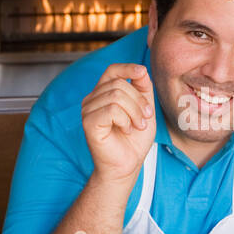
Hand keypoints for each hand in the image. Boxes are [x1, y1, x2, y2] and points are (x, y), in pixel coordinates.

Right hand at [81, 63, 155, 183]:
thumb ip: (143, 89)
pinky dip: (125, 120)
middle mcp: (92, 99)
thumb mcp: (144, 109)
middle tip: (145, 119)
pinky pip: (111, 110)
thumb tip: (141, 70)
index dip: (127, 68)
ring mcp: (88, 110)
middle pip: (119, 84)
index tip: (142, 72)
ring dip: (134, 112)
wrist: (127, 165)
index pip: (112, 70)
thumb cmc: (134, 140)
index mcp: (103, 93)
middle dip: (139, 101)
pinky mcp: (88, 122)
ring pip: (116, 96)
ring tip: (137, 126)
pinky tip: (126, 130)